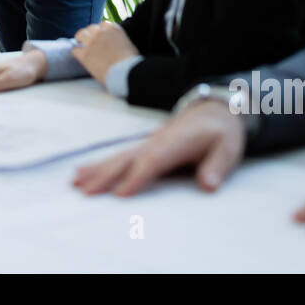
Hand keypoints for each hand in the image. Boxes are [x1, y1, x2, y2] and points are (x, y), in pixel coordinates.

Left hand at [72, 22, 138, 84]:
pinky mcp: (84, 55)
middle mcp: (101, 33)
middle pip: (90, 28)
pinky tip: (78, 56)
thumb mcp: (129, 45)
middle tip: (88, 39)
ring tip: (79, 43)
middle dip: (89, 33)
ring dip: (80, 39)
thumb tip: (119, 44)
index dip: (100, 31)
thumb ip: (120, 40)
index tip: (100, 36)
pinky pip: (75, 50)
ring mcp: (91, 43)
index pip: (103, 25)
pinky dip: (76, 53)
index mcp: (113, 29)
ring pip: (80, 35)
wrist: (125, 72)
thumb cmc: (130, 62)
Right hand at [73, 99, 245, 195]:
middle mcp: (156, 141)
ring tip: (76, 182)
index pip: (153, 161)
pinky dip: (100, 164)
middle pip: (127, 159)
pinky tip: (85, 172)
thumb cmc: (221, 132)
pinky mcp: (144, 146)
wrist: (214, 109)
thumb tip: (209, 185)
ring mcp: (148, 142)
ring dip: (97, 170)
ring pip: (119, 157)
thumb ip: (218, 166)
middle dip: (105, 175)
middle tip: (84, 191)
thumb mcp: (229, 148)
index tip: (120, 195)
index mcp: (176, 142)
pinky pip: (120, 156)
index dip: (136, 177)